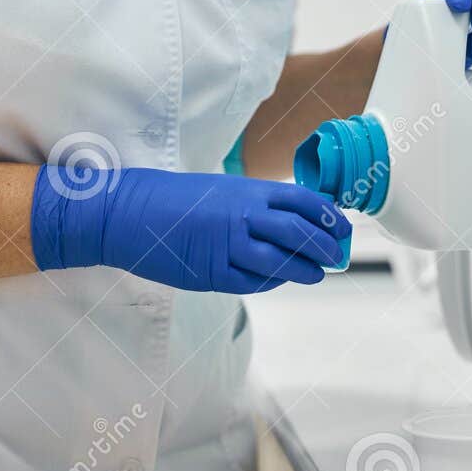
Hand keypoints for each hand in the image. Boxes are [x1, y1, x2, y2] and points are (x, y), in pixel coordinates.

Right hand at [30, 166, 350, 293]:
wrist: (129, 213)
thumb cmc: (173, 199)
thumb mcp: (220, 189)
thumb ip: (254, 203)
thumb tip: (292, 219)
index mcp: (247, 190)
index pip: (304, 201)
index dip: (329, 216)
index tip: (343, 227)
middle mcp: (243, 215)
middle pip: (299, 233)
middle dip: (325, 246)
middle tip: (337, 256)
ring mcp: (228, 246)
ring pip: (281, 262)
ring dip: (305, 270)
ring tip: (317, 274)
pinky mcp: (213, 273)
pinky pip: (253, 281)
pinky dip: (271, 282)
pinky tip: (279, 280)